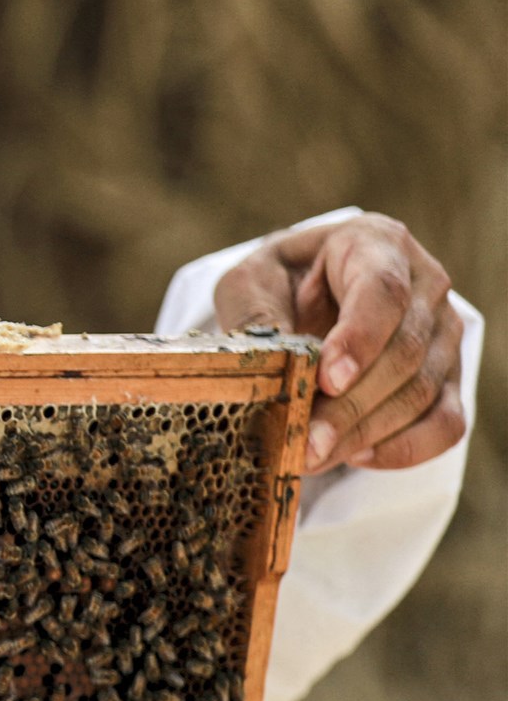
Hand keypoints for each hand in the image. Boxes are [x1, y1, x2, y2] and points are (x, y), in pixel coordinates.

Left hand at [214, 213, 464, 475]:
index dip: (359, 339)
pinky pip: (446, 422)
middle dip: (350, 404)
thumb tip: (271, 368)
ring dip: (366, 432)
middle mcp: (424, 284)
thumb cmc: (279, 282)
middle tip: (306, 441)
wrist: (307, 294)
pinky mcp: (448, 377)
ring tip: (314, 456)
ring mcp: (444, 333)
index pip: (382, 291)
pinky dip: (407, 448)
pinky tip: (358, 457)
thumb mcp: (251, 283)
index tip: (328, 380)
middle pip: (403, 352)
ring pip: (421, 391)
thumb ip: (256, 316)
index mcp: (376, 244)